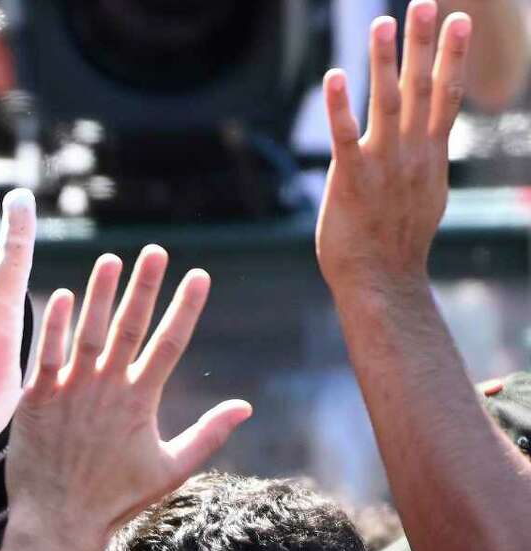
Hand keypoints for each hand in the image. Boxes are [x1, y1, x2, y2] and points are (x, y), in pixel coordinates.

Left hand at [0, 247, 252, 550]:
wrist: (58, 520)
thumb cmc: (115, 499)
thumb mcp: (170, 469)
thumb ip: (208, 434)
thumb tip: (246, 407)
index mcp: (141, 401)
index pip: (170, 342)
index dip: (186, 307)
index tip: (200, 274)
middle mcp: (107, 388)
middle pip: (130, 326)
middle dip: (145, 286)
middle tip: (155, 251)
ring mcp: (70, 391)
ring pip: (88, 332)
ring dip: (100, 293)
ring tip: (111, 259)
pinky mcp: (36, 399)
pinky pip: (47, 354)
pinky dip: (56, 325)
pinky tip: (65, 295)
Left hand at [316, 2, 470, 290]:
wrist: (382, 279)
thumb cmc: (398, 242)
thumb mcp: (424, 196)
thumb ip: (424, 165)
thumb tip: (429, 149)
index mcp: (430, 153)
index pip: (446, 94)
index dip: (453, 56)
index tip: (459, 20)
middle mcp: (412, 152)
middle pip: (422, 87)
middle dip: (425, 44)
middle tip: (426, 3)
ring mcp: (383, 163)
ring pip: (386, 102)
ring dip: (384, 62)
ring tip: (382, 23)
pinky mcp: (351, 179)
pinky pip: (345, 136)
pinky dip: (339, 106)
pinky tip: (334, 77)